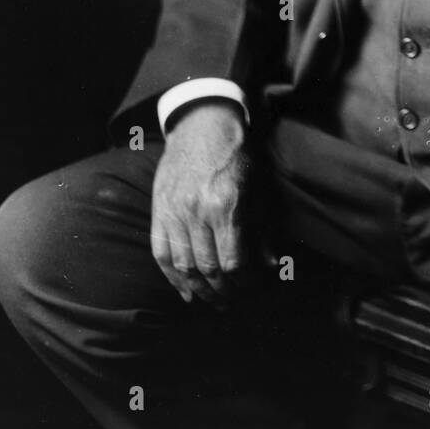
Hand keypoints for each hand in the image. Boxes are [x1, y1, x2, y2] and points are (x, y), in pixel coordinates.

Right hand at [151, 101, 254, 306]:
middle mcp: (196, 212)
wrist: (201, 125)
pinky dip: (173, 278)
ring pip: (183, 266)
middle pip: (208, 268)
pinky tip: (185, 293)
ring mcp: (174, 212)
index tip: (252, 290)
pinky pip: (161, 254)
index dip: (243, 283)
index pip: (233, 261)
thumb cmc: (235, 155)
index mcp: (225, 205)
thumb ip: (261, 228)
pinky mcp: (159, 211)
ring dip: (200, 291)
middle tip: (233, 304)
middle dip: (223, 292)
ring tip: (213, 303)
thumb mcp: (257, 187)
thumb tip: (270, 265)